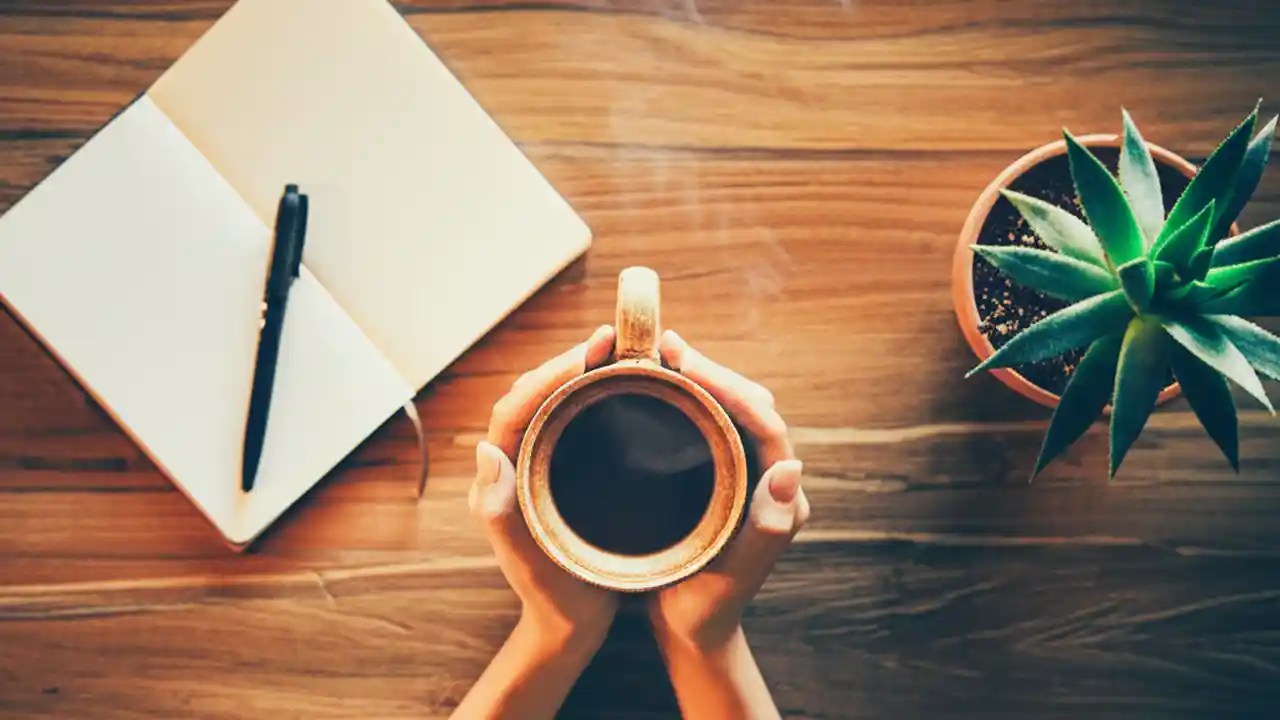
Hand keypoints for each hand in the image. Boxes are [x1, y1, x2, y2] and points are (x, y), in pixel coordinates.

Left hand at [470, 324, 618, 646]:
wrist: (570, 626)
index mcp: (501, 475)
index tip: (586, 353)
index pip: (516, 408)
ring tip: (618, 350)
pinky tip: (624, 386)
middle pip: (534, 395)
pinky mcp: (563, 472)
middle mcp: (516, 462)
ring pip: (554, 404)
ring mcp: (540, 466)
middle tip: (609, 339)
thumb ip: (499, 510)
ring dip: (581, 373)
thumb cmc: (551, 595)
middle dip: (566, 362)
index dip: (548, 375)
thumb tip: (484, 449)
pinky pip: (573, 422)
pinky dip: (594, 396)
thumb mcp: (527, 558)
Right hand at [648, 330, 810, 651]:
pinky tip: (658, 385)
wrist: (692, 631)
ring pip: (729, 410)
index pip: (764, 423)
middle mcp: (768, 478)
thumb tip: (792, 468)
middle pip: (748, 405)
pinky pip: (710, 425)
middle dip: (711, 370)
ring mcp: (744, 475)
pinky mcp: (720, 477)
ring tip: (661, 354)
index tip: (686, 362)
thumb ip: (768, 528)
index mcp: (781, 495)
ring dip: (700, 378)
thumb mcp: (734, 574)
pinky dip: (688, 398)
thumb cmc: (709, 606)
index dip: (729, 386)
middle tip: (667, 345)